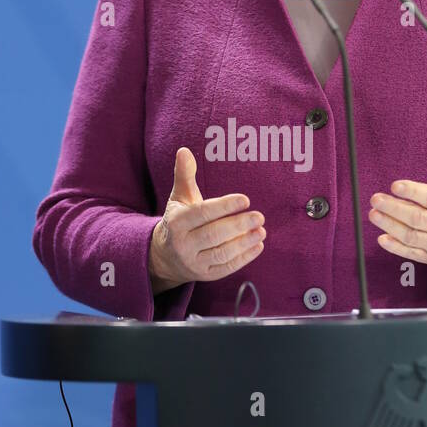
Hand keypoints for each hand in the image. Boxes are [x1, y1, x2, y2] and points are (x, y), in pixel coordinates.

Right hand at [149, 147, 265, 291]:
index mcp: (176, 222)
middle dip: (239, 225)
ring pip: (222, 253)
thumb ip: (184, 175)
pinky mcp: (205, 275)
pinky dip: (244, 258)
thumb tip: (184, 151)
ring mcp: (194, 262)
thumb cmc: (179, 220)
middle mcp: (183, 244)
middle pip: (214, 235)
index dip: (224, 206)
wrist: (165, 256)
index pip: (202, 214)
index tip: (245, 199)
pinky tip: (258, 245)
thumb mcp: (179, 197)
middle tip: (259, 216)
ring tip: (261, 231)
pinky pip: (227, 267)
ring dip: (245, 243)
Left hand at [368, 129, 426, 264]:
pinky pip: (412, 253)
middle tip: (375, 199)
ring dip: (390, 226)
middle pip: (418, 219)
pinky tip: (381, 238)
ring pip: (412, 236)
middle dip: (395, 209)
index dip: (413, 193)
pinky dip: (396, 248)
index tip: (395, 185)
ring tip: (374, 214)